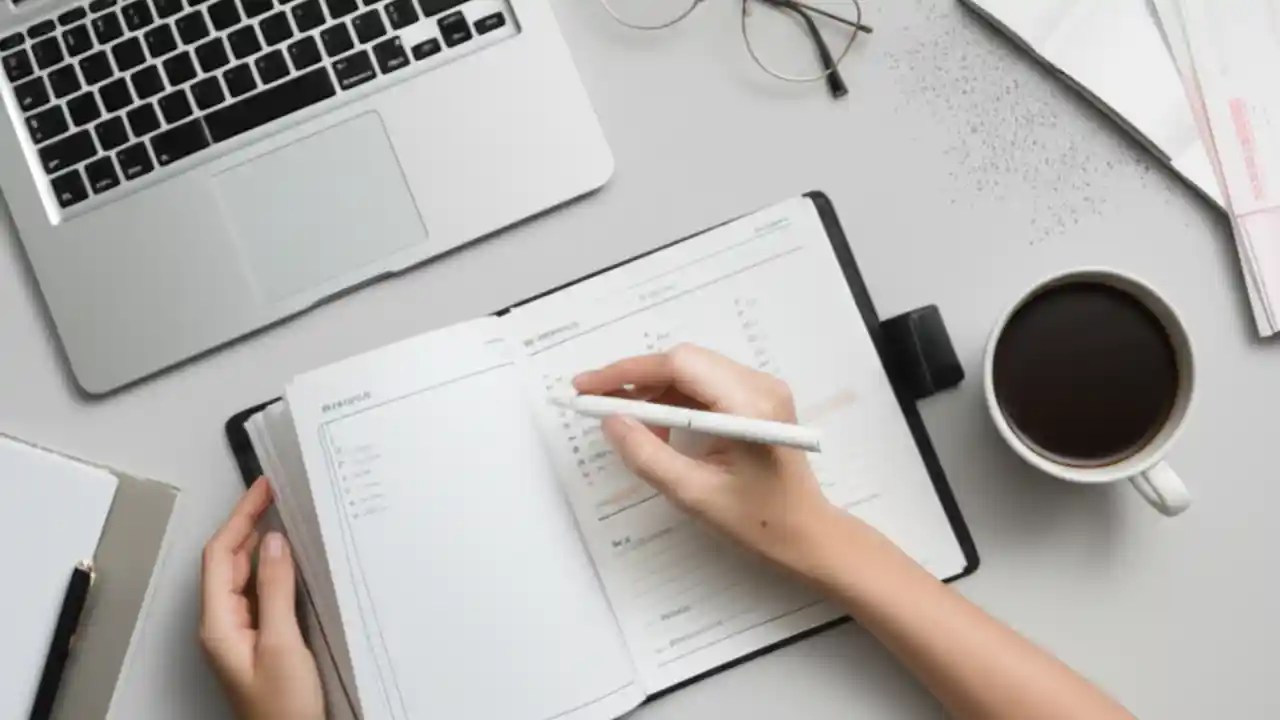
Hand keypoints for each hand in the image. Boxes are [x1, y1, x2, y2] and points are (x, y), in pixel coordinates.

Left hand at [200, 477, 323, 719]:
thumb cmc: (281, 707)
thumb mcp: (283, 642)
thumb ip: (276, 589)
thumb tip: (273, 542)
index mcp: (218, 624)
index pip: (220, 555)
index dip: (240, 517)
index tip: (262, 490)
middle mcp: (222, 624)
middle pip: (228, 561)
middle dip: (248, 523)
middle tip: (274, 493)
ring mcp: (239, 632)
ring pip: (243, 575)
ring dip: (259, 544)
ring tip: (282, 515)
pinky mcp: (257, 639)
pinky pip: (259, 593)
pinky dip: (271, 569)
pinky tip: (288, 560)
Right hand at [573, 344, 843, 576]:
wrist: (808, 533)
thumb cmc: (758, 522)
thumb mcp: (694, 494)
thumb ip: (648, 455)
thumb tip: (610, 421)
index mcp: (749, 407)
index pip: (679, 366)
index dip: (627, 372)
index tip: (586, 388)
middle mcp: (759, 385)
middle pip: (684, 362)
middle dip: (636, 380)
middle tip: (596, 404)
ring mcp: (761, 388)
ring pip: (692, 371)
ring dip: (654, 392)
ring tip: (630, 426)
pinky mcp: (757, 398)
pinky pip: (705, 384)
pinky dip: (675, 401)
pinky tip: (660, 431)